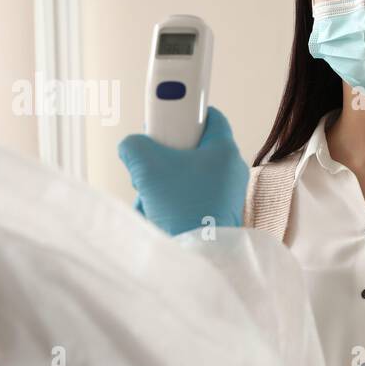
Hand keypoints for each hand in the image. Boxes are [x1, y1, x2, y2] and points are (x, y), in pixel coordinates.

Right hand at [118, 107, 248, 236]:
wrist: (199, 253)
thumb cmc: (182, 205)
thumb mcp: (146, 164)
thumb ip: (134, 145)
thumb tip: (132, 147)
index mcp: (225, 150)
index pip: (209, 115)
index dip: (183, 113)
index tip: (165, 119)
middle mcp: (231, 170)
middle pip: (192, 149)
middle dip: (163, 157)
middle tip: (149, 164)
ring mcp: (227, 195)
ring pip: (186, 177)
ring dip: (162, 184)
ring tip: (152, 196)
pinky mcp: (218, 215)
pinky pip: (189, 199)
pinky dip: (170, 204)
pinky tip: (158, 214)